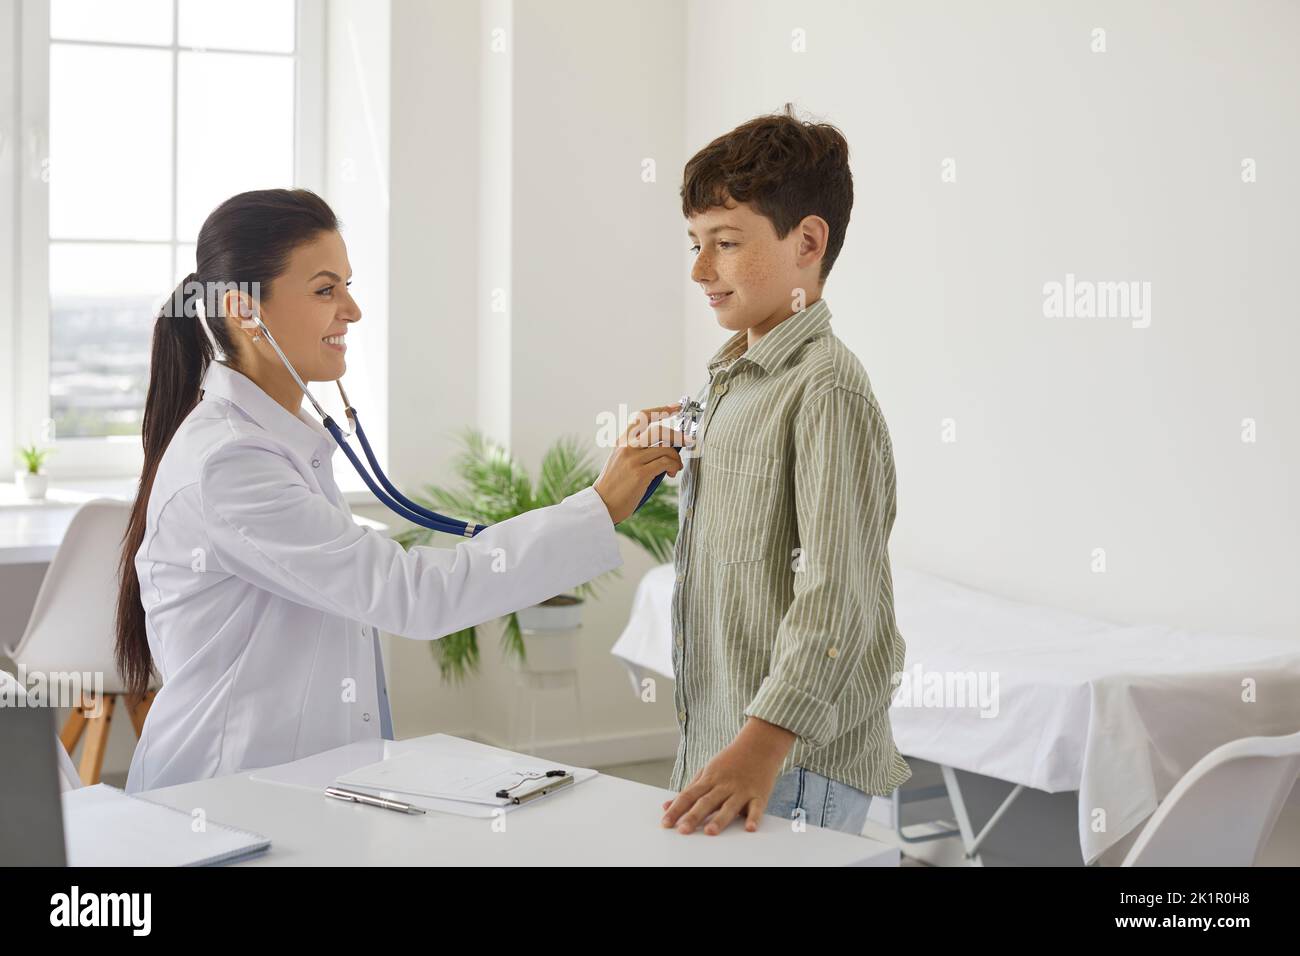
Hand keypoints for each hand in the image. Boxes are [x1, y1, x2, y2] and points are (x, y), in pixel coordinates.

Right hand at [593, 404, 691, 523]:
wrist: (602, 505)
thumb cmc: (615, 486)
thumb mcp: (621, 461)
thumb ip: (637, 450)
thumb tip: (666, 446)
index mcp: (621, 441)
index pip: (642, 417)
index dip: (661, 410)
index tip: (676, 407)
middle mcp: (626, 447)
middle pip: (658, 429)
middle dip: (678, 435)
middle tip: (689, 441)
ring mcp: (633, 459)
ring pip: (666, 448)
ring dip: (677, 458)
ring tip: (676, 467)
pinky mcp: (640, 473)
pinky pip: (666, 462)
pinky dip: (674, 466)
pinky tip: (671, 473)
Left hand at [660, 718, 795, 835]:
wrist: (759, 745)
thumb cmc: (730, 762)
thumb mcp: (707, 772)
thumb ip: (689, 790)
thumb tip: (666, 806)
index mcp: (709, 779)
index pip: (688, 795)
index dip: (676, 809)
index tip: (665, 823)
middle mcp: (724, 785)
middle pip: (706, 802)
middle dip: (693, 816)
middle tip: (682, 831)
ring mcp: (741, 790)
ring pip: (729, 806)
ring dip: (720, 819)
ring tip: (710, 832)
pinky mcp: (759, 794)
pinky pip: (756, 807)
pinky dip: (753, 817)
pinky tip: (749, 828)